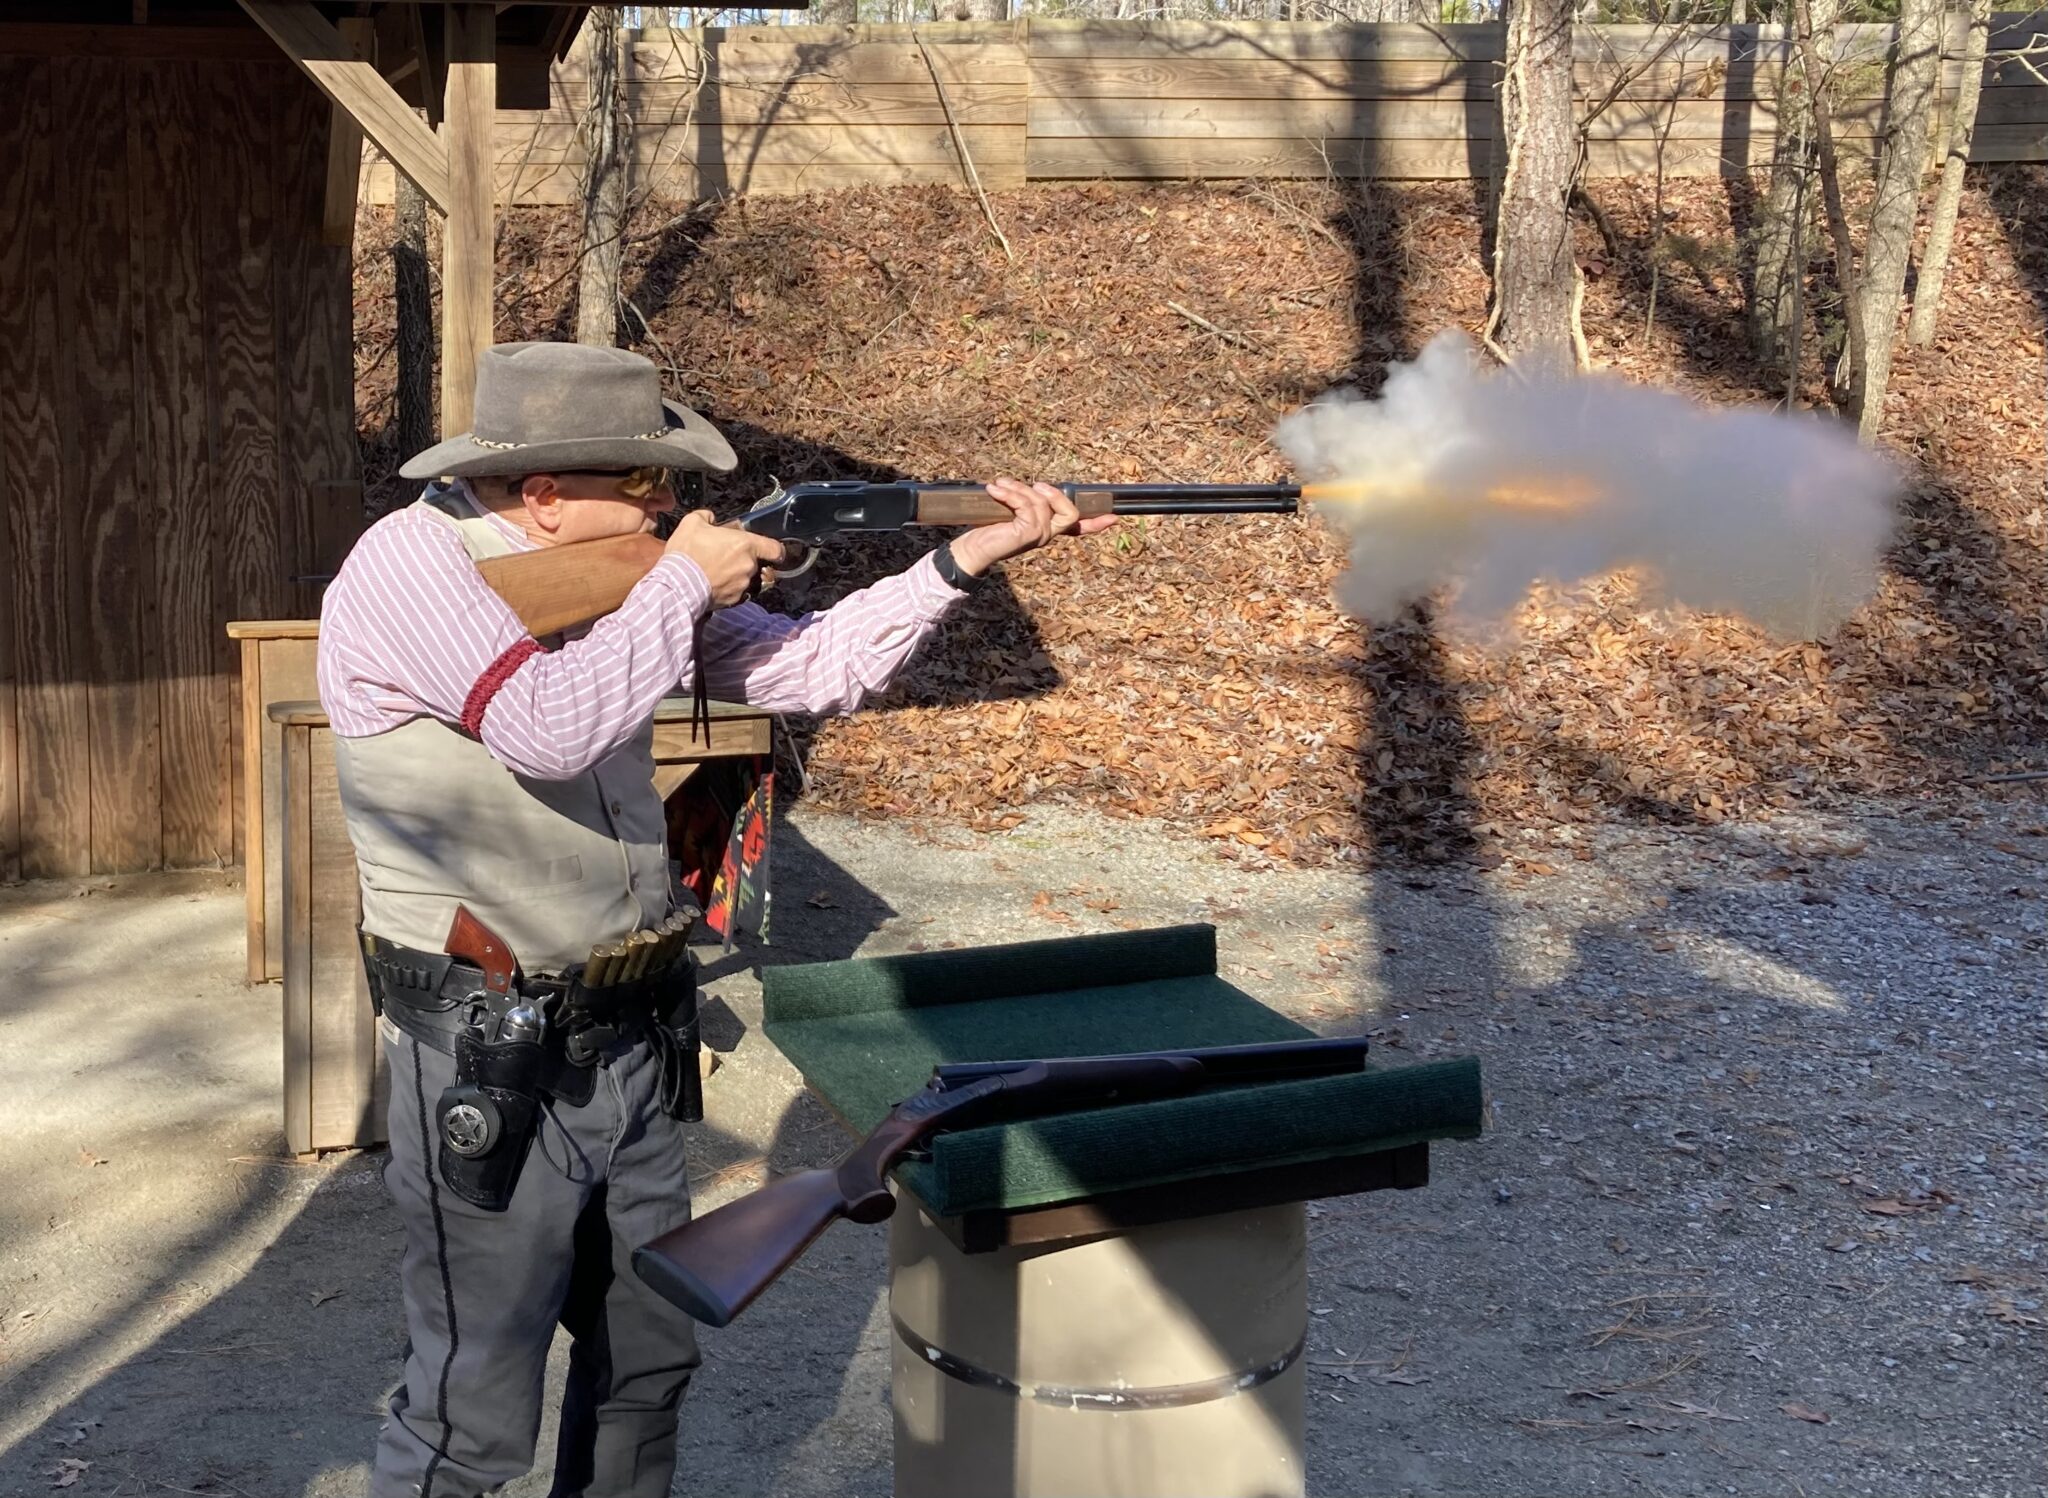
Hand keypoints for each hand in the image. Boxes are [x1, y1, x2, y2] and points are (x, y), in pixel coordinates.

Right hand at [664, 509, 785, 607]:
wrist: (677, 585)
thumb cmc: (686, 553)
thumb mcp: (692, 523)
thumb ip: (706, 516)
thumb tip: (710, 518)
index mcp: (745, 545)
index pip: (776, 549)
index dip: (773, 549)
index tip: (767, 550)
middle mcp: (749, 566)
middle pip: (757, 563)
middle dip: (744, 560)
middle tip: (724, 557)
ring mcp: (743, 585)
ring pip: (747, 579)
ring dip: (736, 575)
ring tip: (716, 572)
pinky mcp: (734, 600)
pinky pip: (737, 593)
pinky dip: (728, 589)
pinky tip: (713, 584)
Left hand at [947, 480, 1119, 577]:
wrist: (971, 550)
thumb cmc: (989, 530)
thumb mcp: (1012, 512)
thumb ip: (1027, 503)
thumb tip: (1034, 486)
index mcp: (1047, 530)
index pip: (1078, 528)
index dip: (1097, 522)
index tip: (1113, 517)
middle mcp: (1047, 535)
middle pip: (1071, 513)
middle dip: (1055, 494)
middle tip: (1035, 486)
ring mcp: (1039, 537)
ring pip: (1042, 503)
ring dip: (1019, 489)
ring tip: (999, 486)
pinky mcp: (1027, 535)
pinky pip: (1027, 506)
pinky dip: (1011, 494)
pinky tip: (995, 490)